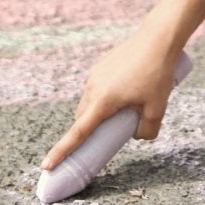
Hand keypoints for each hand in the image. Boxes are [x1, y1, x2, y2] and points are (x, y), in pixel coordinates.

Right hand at [41, 38, 183, 171]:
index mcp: (103, 101)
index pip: (78, 133)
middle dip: (87, 132)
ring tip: (123, 111)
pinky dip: (103, 99)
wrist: (158, 38)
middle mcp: (93, 88)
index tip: (46, 166)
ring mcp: (95, 75)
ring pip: (88, 103)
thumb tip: (137, 135)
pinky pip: (96, 89)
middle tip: (106, 138)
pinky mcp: (101, 66)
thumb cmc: (158, 73)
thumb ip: (147, 129)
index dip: (61, 151)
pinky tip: (125, 93)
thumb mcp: (158, 108)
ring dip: (97, 114)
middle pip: (82, 119)